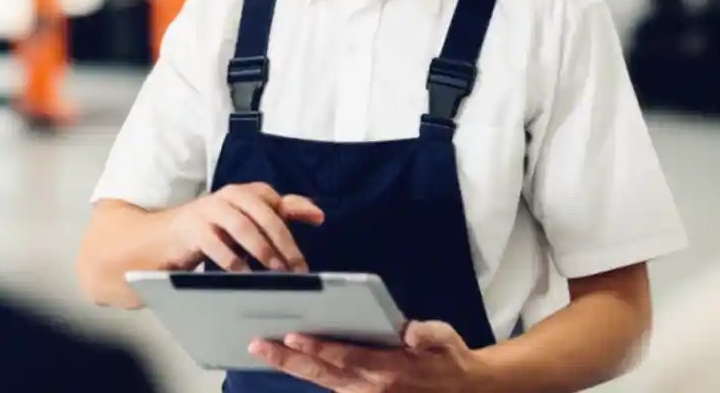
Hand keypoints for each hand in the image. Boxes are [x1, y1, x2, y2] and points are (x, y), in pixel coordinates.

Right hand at [164, 182, 323, 271]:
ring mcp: (210, 210)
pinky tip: (245, 275)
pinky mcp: (193, 229)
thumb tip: (318, 214)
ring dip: (263, 250)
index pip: (277, 201)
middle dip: (284, 242)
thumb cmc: (216, 228)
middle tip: (297, 267)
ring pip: (243, 227)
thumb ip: (281, 213)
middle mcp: (230, 195)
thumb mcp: (249, 218)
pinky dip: (234, 261)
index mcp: (246, 192)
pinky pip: (217, 245)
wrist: (167, 236)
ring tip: (277, 271)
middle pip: (264, 215)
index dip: (298, 214)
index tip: (317, 227)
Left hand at [249, 321, 491, 392]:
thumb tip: (410, 331)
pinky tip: (285, 360)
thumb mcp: (446, 339)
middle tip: (258, 345)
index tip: (294, 337)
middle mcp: (371, 386)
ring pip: (320, 381)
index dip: (320, 349)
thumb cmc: (448, 358)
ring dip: (291, 368)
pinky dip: (306, 374)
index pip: (348, 358)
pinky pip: (328, 386)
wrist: (460, 389)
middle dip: (288, 360)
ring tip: (263, 351)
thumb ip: (429, 334)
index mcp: (390, 369)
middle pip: (322, 374)